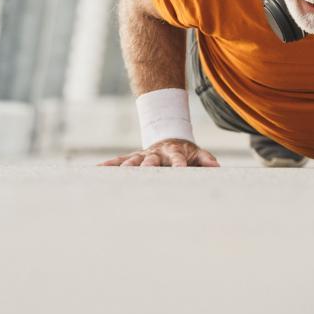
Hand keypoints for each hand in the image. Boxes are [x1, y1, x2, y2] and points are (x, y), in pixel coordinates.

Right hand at [98, 138, 220, 167]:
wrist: (169, 138)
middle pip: (152, 160)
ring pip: (133, 161)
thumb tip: (217, 167)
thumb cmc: (187, 152)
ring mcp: (143, 155)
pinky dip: (108, 165)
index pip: (177, 159)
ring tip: (120, 174)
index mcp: (174, 152)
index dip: (179, 165)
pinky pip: (118, 161)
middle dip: (148, 166)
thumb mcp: (198, 154)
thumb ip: (206, 160)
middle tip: (145, 172)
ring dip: (127, 168)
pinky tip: (96, 170)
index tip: (181, 172)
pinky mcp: (133, 157)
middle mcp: (157, 153)